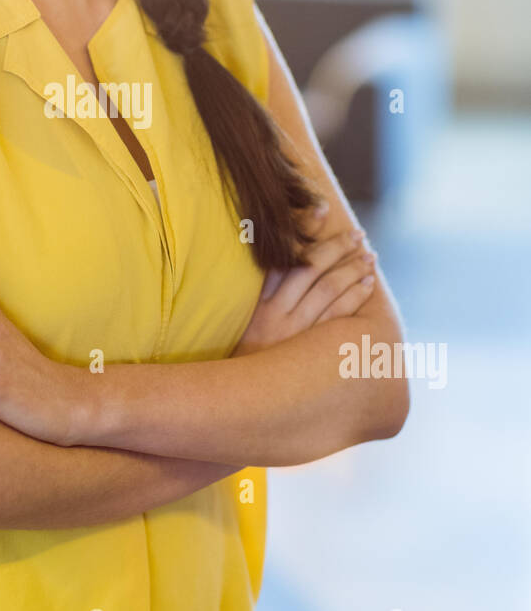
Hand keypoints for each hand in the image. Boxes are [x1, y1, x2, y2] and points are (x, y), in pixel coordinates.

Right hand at [234, 222, 376, 356]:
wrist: (242, 403)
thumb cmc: (247, 360)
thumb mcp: (247, 323)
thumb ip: (266, 292)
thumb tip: (288, 259)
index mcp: (257, 300)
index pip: (281, 253)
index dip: (302, 229)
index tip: (322, 208)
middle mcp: (275, 312)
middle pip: (310, 267)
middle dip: (337, 247)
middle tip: (357, 234)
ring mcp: (294, 331)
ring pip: (329, 289)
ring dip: (352, 268)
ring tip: (369, 255)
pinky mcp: (310, 351)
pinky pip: (339, 317)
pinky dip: (355, 296)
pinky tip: (367, 283)